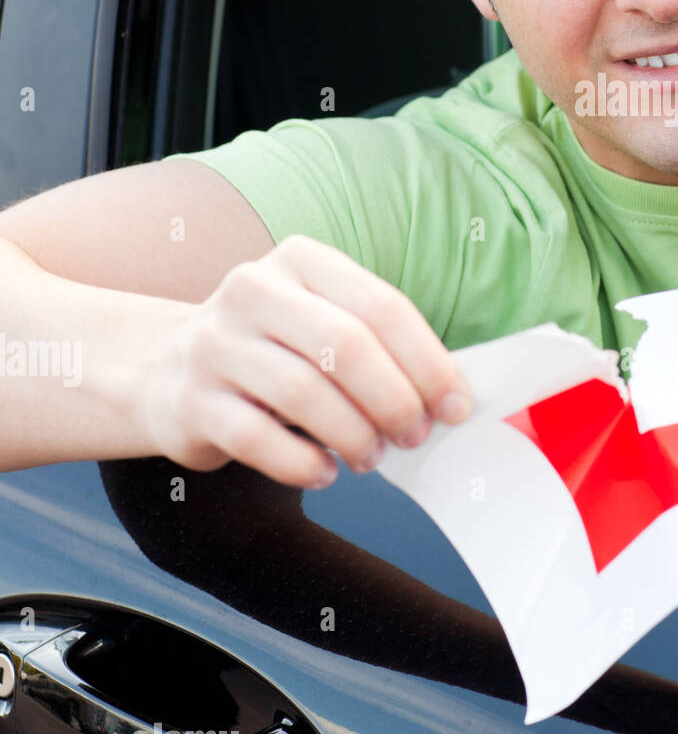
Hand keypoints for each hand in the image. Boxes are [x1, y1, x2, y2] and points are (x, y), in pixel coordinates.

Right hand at [134, 235, 473, 487]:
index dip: (428, 361)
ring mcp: (213, 343)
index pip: (381, 307)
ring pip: (303, 392)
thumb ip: (377, 344)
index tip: (457, 407)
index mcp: (300, 260)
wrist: (163, 371)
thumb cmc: (274, 350)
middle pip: (345, 346)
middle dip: (394, 400)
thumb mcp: (320, 321)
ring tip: (372, 458)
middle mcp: (252, 290)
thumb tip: (450, 396)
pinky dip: (301, 463)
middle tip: (415, 436)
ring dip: (353, 435)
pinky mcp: (188, 401)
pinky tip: (325, 473)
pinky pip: (256, 438)